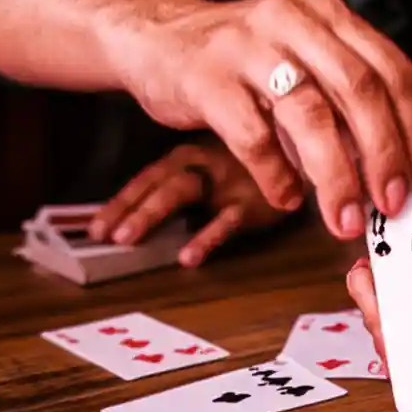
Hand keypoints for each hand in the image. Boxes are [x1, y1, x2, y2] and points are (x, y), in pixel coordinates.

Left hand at [89, 140, 287, 265]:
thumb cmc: (264, 166)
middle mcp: (207, 163)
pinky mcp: (258, 200)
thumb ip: (194, 186)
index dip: (122, 201)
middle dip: (127, 208)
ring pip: (182, 191)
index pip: (149, 178)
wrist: (315, 154)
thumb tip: (153, 218)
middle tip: (101, 236)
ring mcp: (231, 181)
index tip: (95, 227)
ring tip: (127, 239)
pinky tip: (189, 257)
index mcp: (194, 156)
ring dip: (151, 214)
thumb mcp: (224, 169)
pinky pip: (228, 219)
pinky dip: (207, 237)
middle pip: (159, 183)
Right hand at [115, 0, 411, 239]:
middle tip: (392, 205)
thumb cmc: (244, 63)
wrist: (156, 39)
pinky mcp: (206, 79)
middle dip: (383, 155)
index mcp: (328, 16)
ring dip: (335, 176)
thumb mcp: (303, 58)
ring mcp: (247, 47)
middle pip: (358, 90)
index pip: (391, 70)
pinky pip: (252, 135)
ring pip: (309, 114)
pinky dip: (275, 175)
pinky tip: (286, 198)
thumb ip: (345, 99)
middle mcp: (293, 21)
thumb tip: (395, 168)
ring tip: (344, 219)